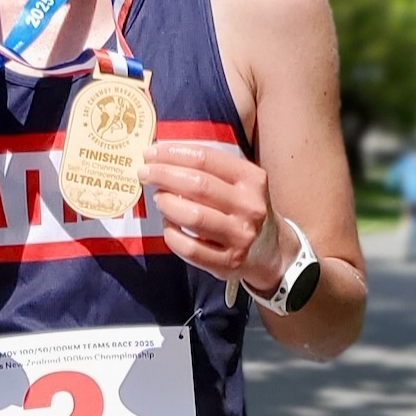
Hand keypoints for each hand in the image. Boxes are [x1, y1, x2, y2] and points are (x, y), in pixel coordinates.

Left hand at [138, 142, 283, 291]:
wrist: (271, 249)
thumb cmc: (243, 207)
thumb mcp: (240, 181)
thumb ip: (209, 167)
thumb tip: (162, 154)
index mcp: (252, 179)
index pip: (206, 159)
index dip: (174, 153)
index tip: (151, 152)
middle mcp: (249, 206)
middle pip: (197, 185)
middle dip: (163, 175)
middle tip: (144, 172)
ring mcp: (240, 237)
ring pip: (193, 216)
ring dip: (166, 204)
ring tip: (158, 198)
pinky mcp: (228, 262)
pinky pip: (190, 248)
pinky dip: (172, 234)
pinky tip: (169, 226)